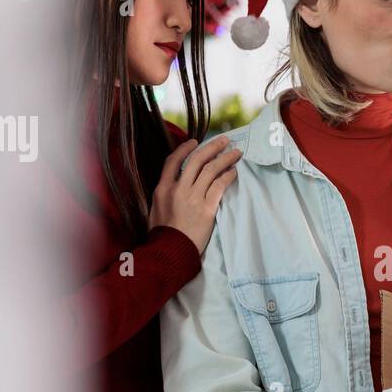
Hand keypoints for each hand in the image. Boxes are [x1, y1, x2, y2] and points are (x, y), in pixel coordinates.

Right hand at [148, 134, 241, 252]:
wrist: (170, 251)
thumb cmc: (162, 234)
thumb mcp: (155, 209)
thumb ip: (165, 194)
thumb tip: (175, 183)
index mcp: (162, 188)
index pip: (172, 161)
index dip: (185, 149)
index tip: (195, 141)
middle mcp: (177, 189)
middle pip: (196, 161)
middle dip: (212, 147)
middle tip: (224, 140)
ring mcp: (192, 198)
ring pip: (211, 170)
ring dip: (225, 159)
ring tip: (236, 153)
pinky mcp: (206, 209)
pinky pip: (219, 187)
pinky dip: (227, 177)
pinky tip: (234, 172)